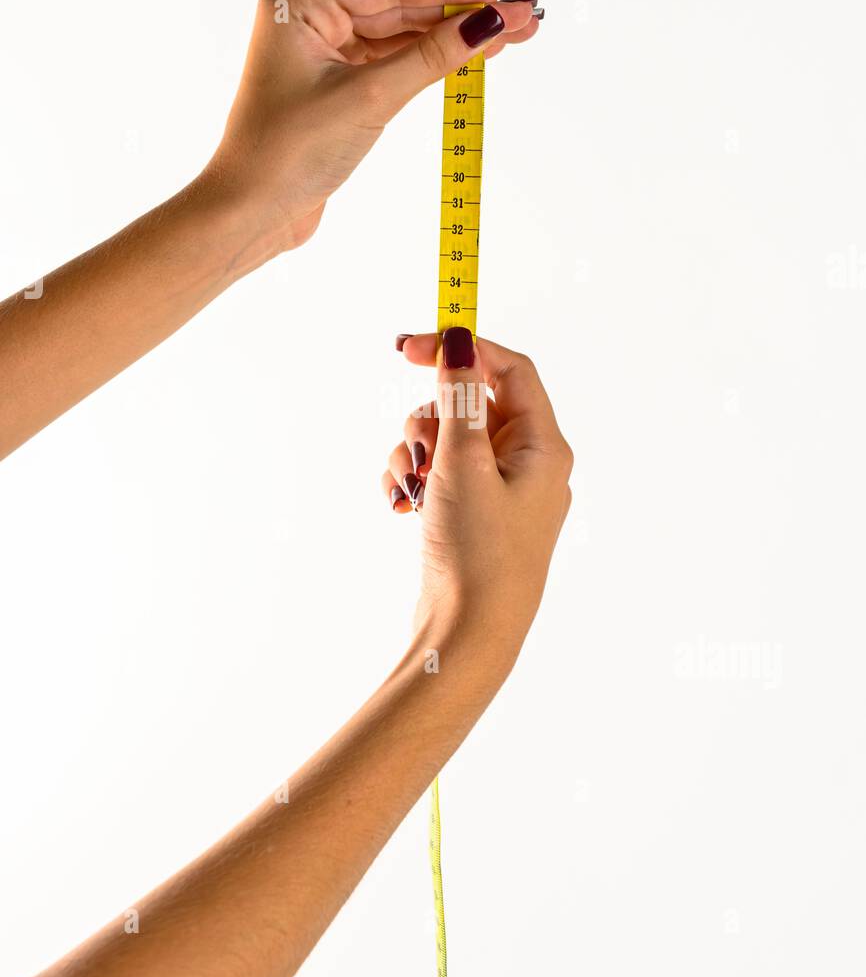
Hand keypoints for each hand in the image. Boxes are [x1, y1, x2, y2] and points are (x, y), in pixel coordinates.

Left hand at [208, 0, 539, 250]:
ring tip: (514, 34)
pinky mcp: (335, 84)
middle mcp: (308, 17)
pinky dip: (431, 61)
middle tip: (524, 13)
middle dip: (464, 11)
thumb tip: (490, 22)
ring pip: (402, 34)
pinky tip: (473, 54)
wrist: (250, 213)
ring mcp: (322, 51)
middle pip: (401, 5)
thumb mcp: (370, 99)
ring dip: (454, 36)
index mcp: (300, 2)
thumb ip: (433, 57)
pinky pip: (392, 61)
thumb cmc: (289, 154)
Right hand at [383, 329, 572, 654]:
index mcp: (544, 446)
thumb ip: (458, 397)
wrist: (466, 637)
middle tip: (421, 450)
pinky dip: (414, 479)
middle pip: (470, 403)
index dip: (461, 348)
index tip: (409, 346)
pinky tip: (402, 505)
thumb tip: (459, 339)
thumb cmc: (477, 554)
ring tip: (411, 488)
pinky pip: (438, 473)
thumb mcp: (463, 465)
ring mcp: (499, 491)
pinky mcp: (471, 514)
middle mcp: (528, 464)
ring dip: (415, 452)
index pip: (508, 370)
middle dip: (430, 419)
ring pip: (446, 437)